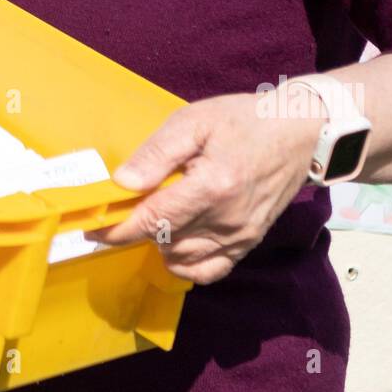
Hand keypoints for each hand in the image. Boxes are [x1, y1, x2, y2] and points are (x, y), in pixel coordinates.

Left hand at [91, 87, 325, 285]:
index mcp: (212, 187)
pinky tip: (177, 240)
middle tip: (126, 208)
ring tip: (156, 216)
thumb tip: (122, 183)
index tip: (91, 228)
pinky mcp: (249, 244)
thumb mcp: (195, 121)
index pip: (152, 221)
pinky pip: (208, 271)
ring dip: (160, 244)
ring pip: (182, 261)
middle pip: (163, 242)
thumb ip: (157, 153)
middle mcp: (227, 221)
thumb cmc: (244, 120)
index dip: (116, 229)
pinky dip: (185, 263)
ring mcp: (241, 237)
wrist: (300, 133)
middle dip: (136, 230)